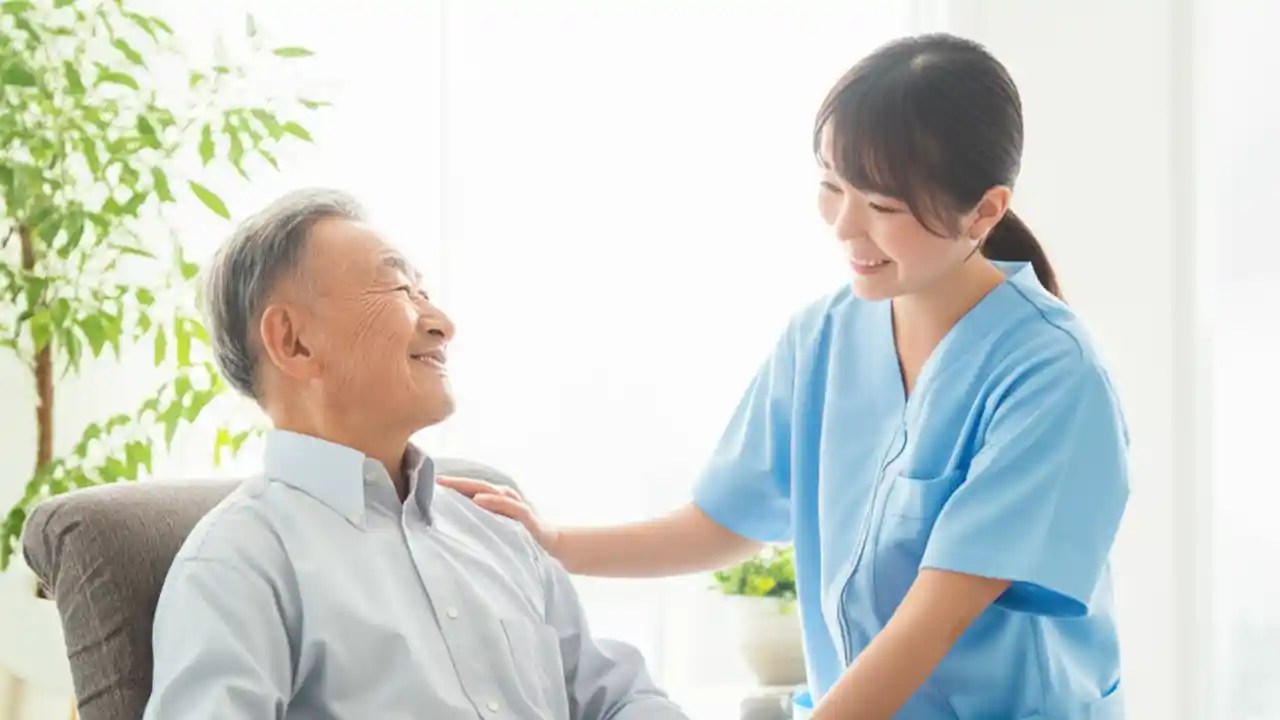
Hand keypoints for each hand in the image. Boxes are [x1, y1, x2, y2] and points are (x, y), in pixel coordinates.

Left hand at [436, 476, 562, 557]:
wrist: (552, 544)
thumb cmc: (518, 534)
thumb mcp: (495, 527)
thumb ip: (477, 520)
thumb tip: (445, 523)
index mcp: (495, 497)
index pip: (469, 488)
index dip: (450, 484)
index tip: (425, 481)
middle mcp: (504, 496)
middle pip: (475, 485)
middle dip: (454, 482)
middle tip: (433, 480)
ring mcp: (516, 504)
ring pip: (490, 491)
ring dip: (469, 487)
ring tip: (448, 486)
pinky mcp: (526, 516)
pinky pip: (509, 506)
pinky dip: (493, 502)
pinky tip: (478, 500)